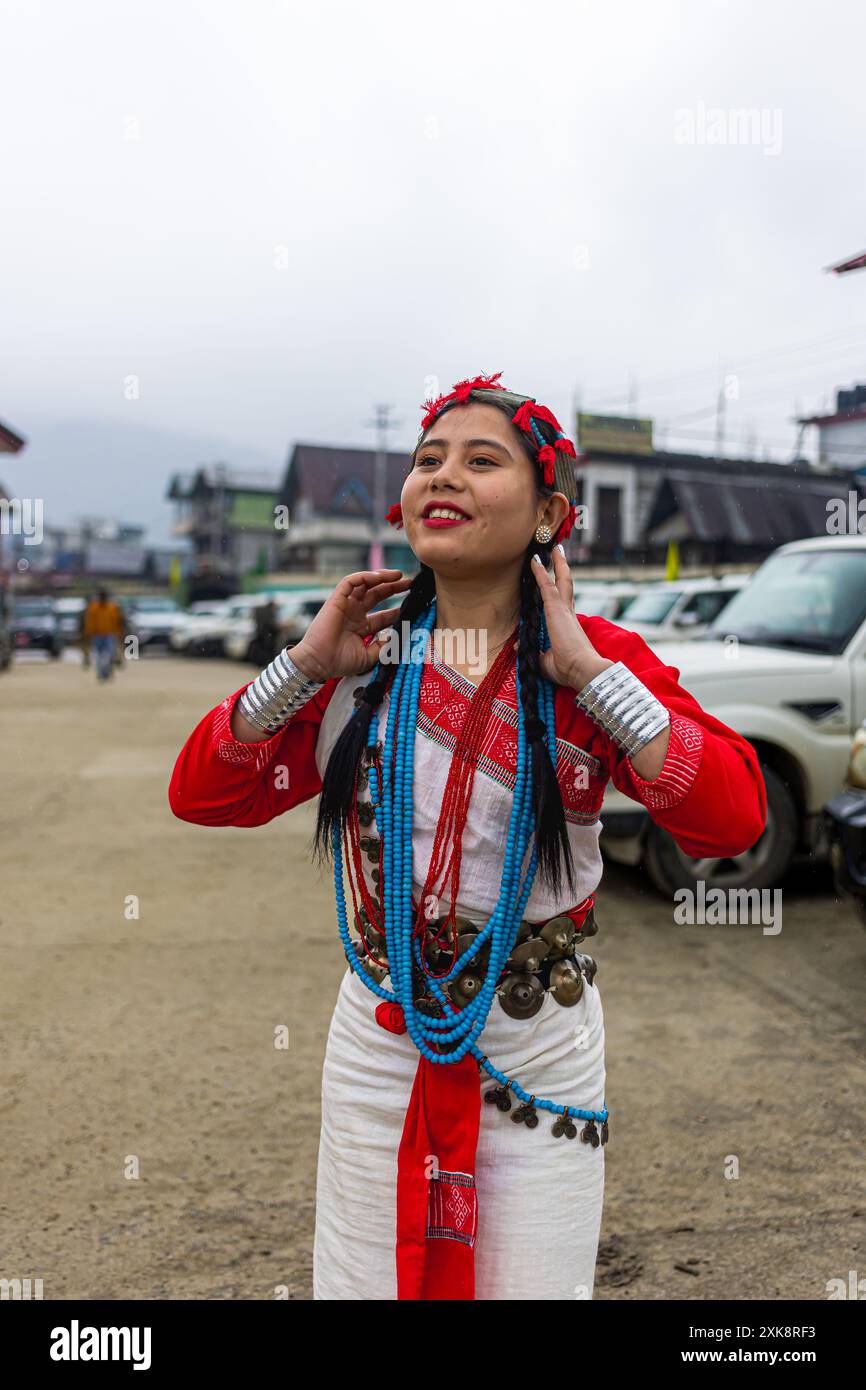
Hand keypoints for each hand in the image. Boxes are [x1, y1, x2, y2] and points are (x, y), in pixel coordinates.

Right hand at [290, 568, 413, 680]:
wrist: (319, 663)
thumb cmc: (340, 662)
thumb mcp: (369, 656)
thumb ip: (384, 646)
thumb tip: (398, 636)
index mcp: (362, 626)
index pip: (384, 614)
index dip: (398, 610)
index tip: (414, 605)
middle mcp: (355, 613)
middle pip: (377, 595)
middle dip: (394, 588)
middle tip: (410, 583)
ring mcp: (346, 605)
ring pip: (365, 584)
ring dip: (382, 578)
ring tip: (398, 575)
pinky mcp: (336, 599)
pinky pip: (350, 582)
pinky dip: (364, 577)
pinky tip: (379, 577)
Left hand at [530, 547, 612, 690]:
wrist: (582, 670)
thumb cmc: (568, 670)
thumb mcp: (545, 661)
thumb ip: (533, 651)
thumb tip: (518, 646)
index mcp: (568, 625)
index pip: (563, 602)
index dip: (560, 589)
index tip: (557, 577)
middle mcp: (568, 614)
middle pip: (566, 584)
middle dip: (562, 568)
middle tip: (559, 553)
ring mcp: (564, 610)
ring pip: (560, 580)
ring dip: (556, 563)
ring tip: (554, 547)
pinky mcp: (557, 609)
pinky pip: (546, 585)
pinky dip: (540, 572)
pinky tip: (535, 560)